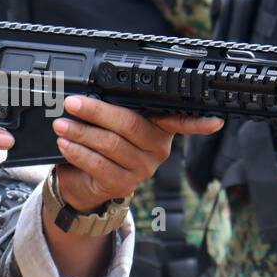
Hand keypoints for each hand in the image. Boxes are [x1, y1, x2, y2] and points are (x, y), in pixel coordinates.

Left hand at [50, 95, 222, 212]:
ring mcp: (142, 170)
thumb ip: (116, 109)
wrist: (83, 183)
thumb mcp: (112, 124)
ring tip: (61, 124)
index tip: (215, 121)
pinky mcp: (123, 185)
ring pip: (111, 144)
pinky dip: (78, 151)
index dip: (199, 122)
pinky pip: (99, 164)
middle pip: (130, 125)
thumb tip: (93, 91)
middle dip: (97, 112)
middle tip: (73, 103)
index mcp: (160, 129)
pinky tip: (65, 143)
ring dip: (81, 132)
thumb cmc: (100, 146)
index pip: (182, 122)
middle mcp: (157, 150)